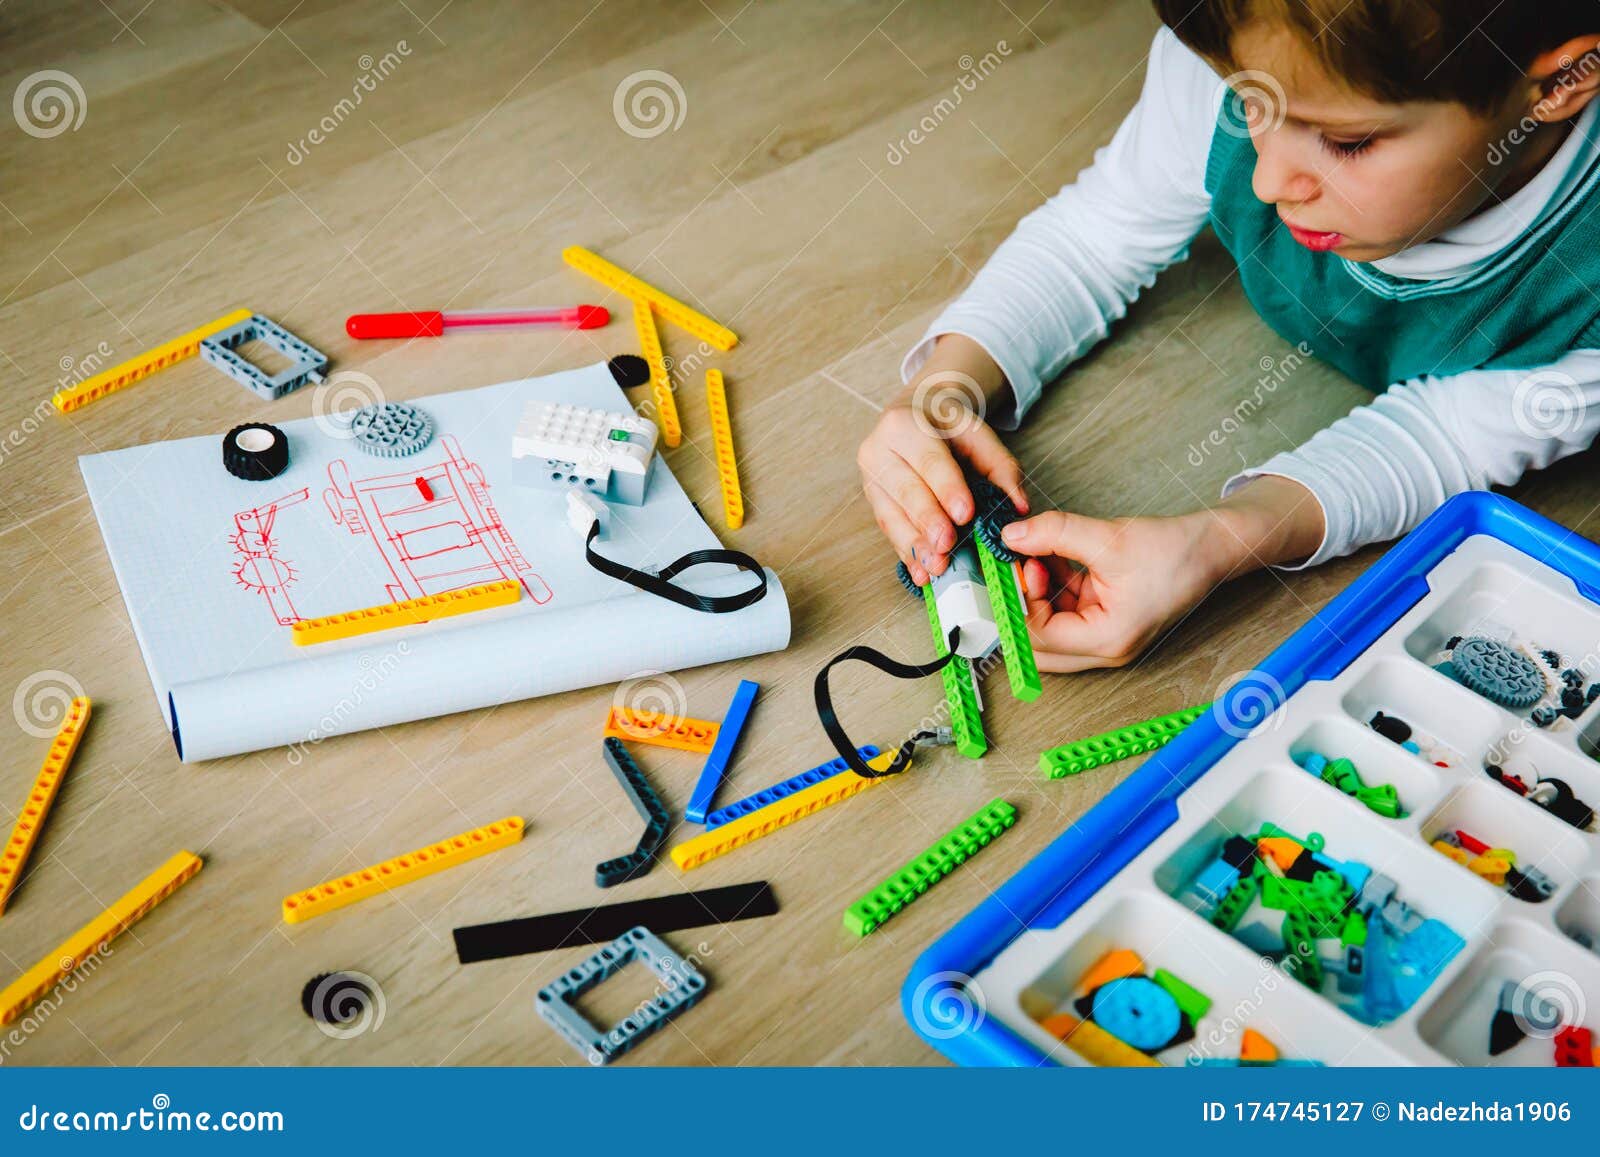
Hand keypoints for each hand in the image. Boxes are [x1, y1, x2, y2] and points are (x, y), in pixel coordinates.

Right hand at [858, 336, 1027, 583]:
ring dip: (915, 545)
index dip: (946, 489)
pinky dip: (907, 554)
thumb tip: (1019, 506)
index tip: (965, 514)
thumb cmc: (947, 430)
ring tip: (937, 566)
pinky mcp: (873, 502)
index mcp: (903, 424)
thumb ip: (1001, 468)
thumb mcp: (978, 435)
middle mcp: (878, 450)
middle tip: (948, 545)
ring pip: (892, 515)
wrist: (915, 421)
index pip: (928, 460)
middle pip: (905, 490)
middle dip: (928, 521)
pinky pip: (888, 531)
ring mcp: (870, 479)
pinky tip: (921, 573)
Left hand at [1002, 477, 1326, 671]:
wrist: (1213, 547)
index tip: (1012, 566)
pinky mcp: (1105, 621)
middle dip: (1022, 603)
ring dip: (1035, 593)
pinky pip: (1064, 612)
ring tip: (1036, 553)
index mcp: (1107, 639)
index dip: (1018, 601)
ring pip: (1048, 626)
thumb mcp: (1108, 538)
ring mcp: (1104, 638)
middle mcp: (1104, 648)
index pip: (1038, 637)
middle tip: (1016, 564)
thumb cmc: (1174, 551)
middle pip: (1037, 643)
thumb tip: (1011, 536)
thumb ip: (1054, 535)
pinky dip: (1051, 588)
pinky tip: (1050, 556)